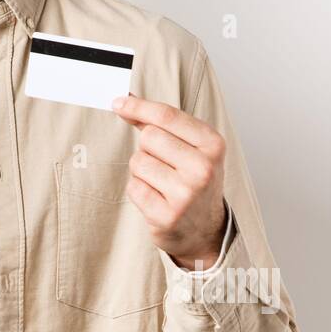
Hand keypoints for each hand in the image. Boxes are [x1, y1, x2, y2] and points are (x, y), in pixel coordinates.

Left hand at [111, 94, 226, 271]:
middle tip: (164, 164)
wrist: (205, 230)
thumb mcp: (191, 148)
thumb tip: (126, 102)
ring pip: (138, 161)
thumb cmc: (193, 181)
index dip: (138, 107)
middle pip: (149, 137)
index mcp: (212, 145)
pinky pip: (133, 187)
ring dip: (142, 171)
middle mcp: (203, 168)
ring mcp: (186, 194)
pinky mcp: (167, 215)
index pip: (167, 115)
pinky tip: (156, 199)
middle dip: (147, 148)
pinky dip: (139, 190)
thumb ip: (161, 124)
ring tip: (162, 184)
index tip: (118, 103)